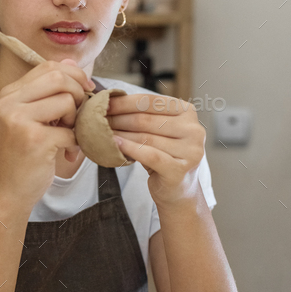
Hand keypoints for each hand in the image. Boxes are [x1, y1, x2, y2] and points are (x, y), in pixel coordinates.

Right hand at [0, 60, 94, 208]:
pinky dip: (74, 143)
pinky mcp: (34, 140)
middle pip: (58, 77)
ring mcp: (19, 120)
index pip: (48, 67)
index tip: (84, 91)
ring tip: (67, 135)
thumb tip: (71, 62)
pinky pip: (70, 131)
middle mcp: (10, 103)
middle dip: (77, 93)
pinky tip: (65, 153)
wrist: (10, 190)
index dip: (73, 75)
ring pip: (66, 101)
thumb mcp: (32, 116)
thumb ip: (49, 90)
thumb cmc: (24, 153)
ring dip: (76, 120)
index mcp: (10, 94)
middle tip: (77, 115)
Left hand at [106, 92, 205, 206]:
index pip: (150, 101)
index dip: (124, 102)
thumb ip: (142, 116)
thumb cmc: (164, 156)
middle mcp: (193, 129)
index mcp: (188, 112)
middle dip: (118, 119)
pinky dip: (129, 149)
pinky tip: (115, 144)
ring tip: (101, 132)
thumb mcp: (157, 132)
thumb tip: (107, 100)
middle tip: (96, 120)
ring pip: (145, 137)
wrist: (178, 191)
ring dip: (120, 134)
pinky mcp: (180, 169)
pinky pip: (150, 155)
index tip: (103, 103)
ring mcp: (190, 150)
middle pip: (146, 119)